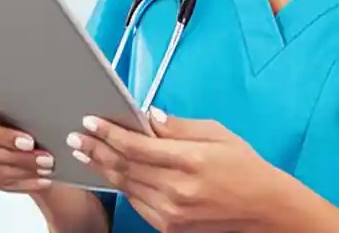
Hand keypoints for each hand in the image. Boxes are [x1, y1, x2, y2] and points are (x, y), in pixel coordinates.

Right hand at [0, 92, 56, 193]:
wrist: (36, 135)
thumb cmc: (27, 110)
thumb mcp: (22, 100)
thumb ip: (17, 100)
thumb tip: (34, 100)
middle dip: (6, 142)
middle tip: (31, 143)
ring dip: (20, 165)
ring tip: (44, 163)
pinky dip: (23, 180)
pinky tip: (42, 178)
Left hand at [67, 107, 292, 231]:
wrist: (263, 209)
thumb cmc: (244, 167)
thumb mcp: (217, 134)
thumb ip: (179, 126)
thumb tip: (148, 116)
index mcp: (190, 161)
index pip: (136, 146)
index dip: (109, 133)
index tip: (91, 121)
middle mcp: (177, 190)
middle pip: (124, 166)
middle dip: (96, 149)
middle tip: (76, 136)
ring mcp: (171, 213)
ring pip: (125, 186)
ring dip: (102, 168)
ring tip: (85, 152)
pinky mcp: (169, 227)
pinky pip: (137, 202)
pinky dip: (122, 185)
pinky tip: (111, 173)